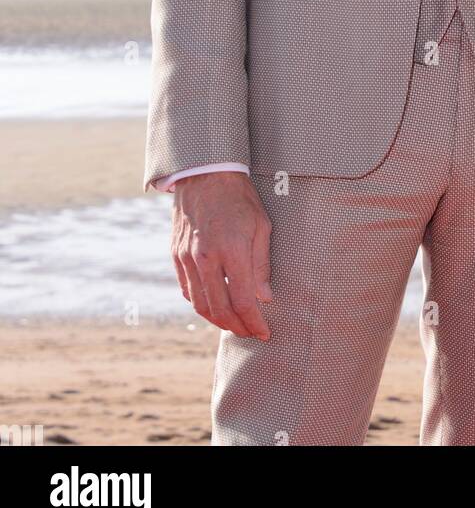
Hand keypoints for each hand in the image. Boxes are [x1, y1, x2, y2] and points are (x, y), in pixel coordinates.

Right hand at [171, 171, 272, 338]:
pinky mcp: (176, 255)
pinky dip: (200, 303)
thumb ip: (261, 265)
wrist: (205, 174)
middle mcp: (205, 258)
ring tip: (233, 325)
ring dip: (217, 320)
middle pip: (219, 308)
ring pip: (199, 303)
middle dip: (236, 327)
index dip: (254, 322)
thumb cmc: (239, 198)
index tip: (264, 332)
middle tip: (249, 334)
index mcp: (231, 250)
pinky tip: (213, 306)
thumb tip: (265, 298)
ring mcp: (187, 257)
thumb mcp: (261, 226)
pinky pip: (186, 289)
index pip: (243, 301)